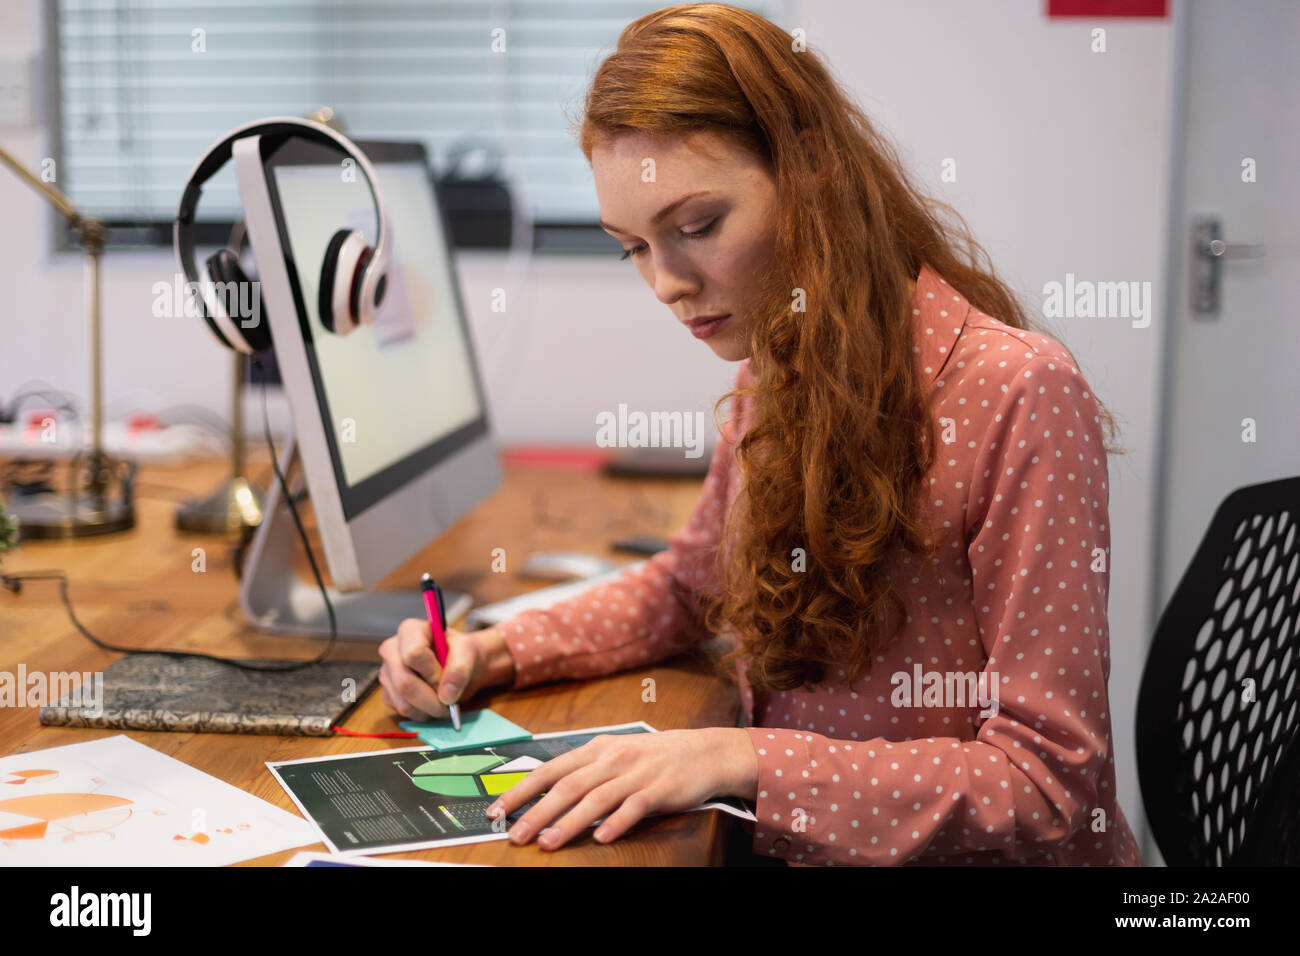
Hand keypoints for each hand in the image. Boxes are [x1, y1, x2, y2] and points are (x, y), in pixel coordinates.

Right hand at [378, 620, 510, 720]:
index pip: (413, 654)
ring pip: (402, 701)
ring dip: (428, 709)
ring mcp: (387, 672)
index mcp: (410, 631)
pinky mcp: (388, 692)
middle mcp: (392, 650)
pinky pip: (400, 710)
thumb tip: (446, 695)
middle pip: (404, 682)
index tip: (445, 679)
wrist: (459, 666)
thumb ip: (460, 668)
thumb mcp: (468, 653)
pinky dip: (421, 713)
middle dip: (431, 699)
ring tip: (444, 703)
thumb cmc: (461, 654)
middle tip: (450, 703)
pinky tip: (432, 704)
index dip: (431, 672)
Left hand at [485, 728, 757, 849]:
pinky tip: (602, 838)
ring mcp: (636, 773)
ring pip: (595, 799)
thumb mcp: (615, 754)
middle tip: (515, 835)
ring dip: (568, 822)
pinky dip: (617, 822)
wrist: (704, 752)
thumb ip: (584, 771)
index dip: (522, 790)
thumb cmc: (654, 757)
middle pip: (567, 786)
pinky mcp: (659, 789)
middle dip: (537, 812)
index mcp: (596, 749)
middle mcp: (612, 758)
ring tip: (547, 843)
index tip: (498, 810)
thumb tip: (546, 792)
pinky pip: (634, 807)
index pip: (550, 770)